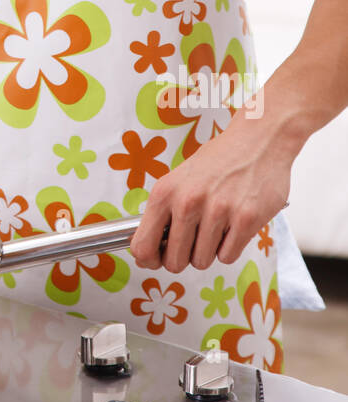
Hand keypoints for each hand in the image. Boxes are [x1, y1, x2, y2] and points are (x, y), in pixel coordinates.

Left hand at [128, 89, 295, 272]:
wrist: (259, 139)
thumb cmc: (218, 161)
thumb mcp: (179, 180)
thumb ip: (164, 213)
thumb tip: (149, 252)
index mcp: (165, 192)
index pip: (142, 246)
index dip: (149, 260)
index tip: (157, 259)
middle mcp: (188, 202)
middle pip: (174, 262)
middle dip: (183, 257)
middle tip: (193, 241)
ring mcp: (217, 211)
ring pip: (202, 262)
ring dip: (209, 251)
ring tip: (216, 225)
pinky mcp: (246, 220)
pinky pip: (227, 257)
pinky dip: (229, 247)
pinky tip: (233, 225)